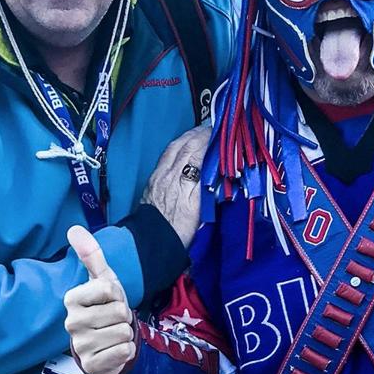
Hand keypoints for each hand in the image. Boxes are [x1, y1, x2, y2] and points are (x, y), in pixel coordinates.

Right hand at [63, 225, 136, 373]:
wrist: (106, 342)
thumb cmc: (104, 306)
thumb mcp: (103, 280)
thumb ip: (91, 255)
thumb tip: (74, 229)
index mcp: (71, 299)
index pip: (109, 289)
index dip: (117, 294)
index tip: (109, 300)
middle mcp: (71, 322)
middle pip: (119, 312)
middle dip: (123, 315)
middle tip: (113, 319)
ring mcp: (80, 345)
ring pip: (123, 332)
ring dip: (125, 333)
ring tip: (113, 333)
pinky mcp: (92, 365)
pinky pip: (125, 351)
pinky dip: (127, 350)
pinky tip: (114, 349)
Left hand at [142, 126, 211, 247]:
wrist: (152, 243)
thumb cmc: (180, 231)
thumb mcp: (200, 211)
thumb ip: (209, 187)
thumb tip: (219, 169)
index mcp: (184, 182)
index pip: (197, 151)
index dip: (209, 139)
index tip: (221, 133)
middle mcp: (170, 174)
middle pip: (184, 145)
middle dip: (199, 134)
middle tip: (212, 129)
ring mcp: (159, 176)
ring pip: (173, 148)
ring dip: (187, 137)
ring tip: (198, 133)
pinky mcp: (152, 180)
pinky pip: (165, 156)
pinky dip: (176, 147)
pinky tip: (181, 147)